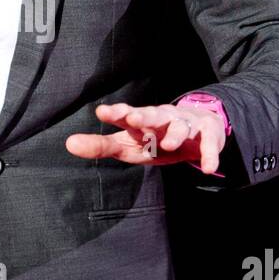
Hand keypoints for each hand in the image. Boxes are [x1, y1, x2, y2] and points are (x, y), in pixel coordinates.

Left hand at [65, 102, 226, 173]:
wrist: (196, 129)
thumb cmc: (154, 138)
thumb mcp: (128, 145)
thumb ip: (101, 146)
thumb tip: (69, 144)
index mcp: (140, 121)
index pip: (126, 115)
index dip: (116, 113)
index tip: (102, 112)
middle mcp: (162, 118)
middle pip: (152, 114)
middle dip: (144, 116)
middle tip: (133, 119)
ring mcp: (185, 124)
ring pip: (180, 126)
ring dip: (175, 133)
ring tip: (168, 144)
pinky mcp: (207, 135)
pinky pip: (209, 144)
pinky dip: (209, 154)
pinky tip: (208, 167)